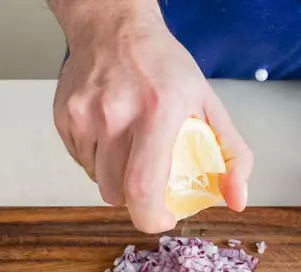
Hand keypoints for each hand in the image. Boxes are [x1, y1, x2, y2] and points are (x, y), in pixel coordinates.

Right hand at [52, 17, 252, 232]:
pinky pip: (80, 161)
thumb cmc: (164, 65)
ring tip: (129, 150)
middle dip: (136, 199)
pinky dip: (97, 160)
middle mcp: (114, 114)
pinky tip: (110, 135)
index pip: (143, 187)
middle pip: (117, 192)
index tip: (163, 217)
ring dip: (115, 178)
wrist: (113, 27)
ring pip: (97, 180)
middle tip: (150, 181)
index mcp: (156, 112)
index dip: (151, 216)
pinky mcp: (64, 117)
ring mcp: (83, 116)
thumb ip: (232, 154)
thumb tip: (236, 198)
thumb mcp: (209, 103)